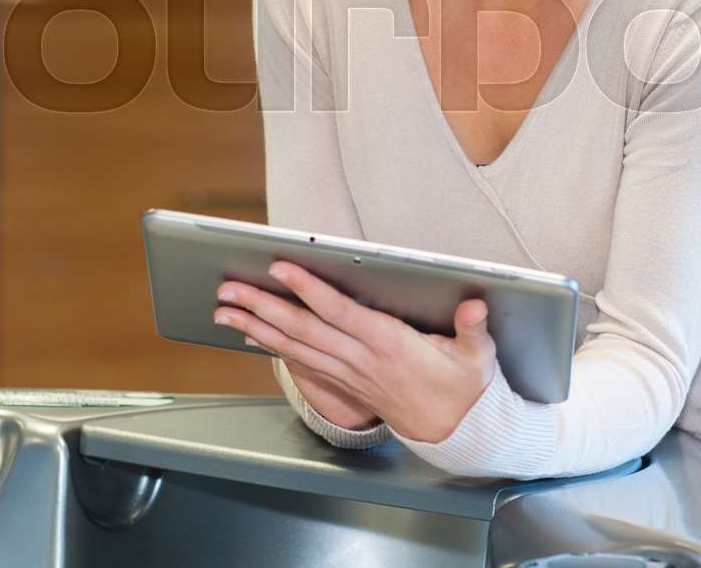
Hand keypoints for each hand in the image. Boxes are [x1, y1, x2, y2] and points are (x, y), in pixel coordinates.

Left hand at [214, 261, 495, 442]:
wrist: (453, 432)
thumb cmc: (463, 386)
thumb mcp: (477, 357)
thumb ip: (473, 329)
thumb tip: (474, 306)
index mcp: (389, 344)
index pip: (339, 312)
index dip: (308, 289)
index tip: (280, 268)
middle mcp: (360, 359)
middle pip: (302, 329)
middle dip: (262, 306)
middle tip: (228, 288)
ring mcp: (347, 373)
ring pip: (292, 347)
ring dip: (254, 326)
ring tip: (224, 308)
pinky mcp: (341, 382)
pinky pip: (298, 362)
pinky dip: (270, 346)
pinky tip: (248, 333)